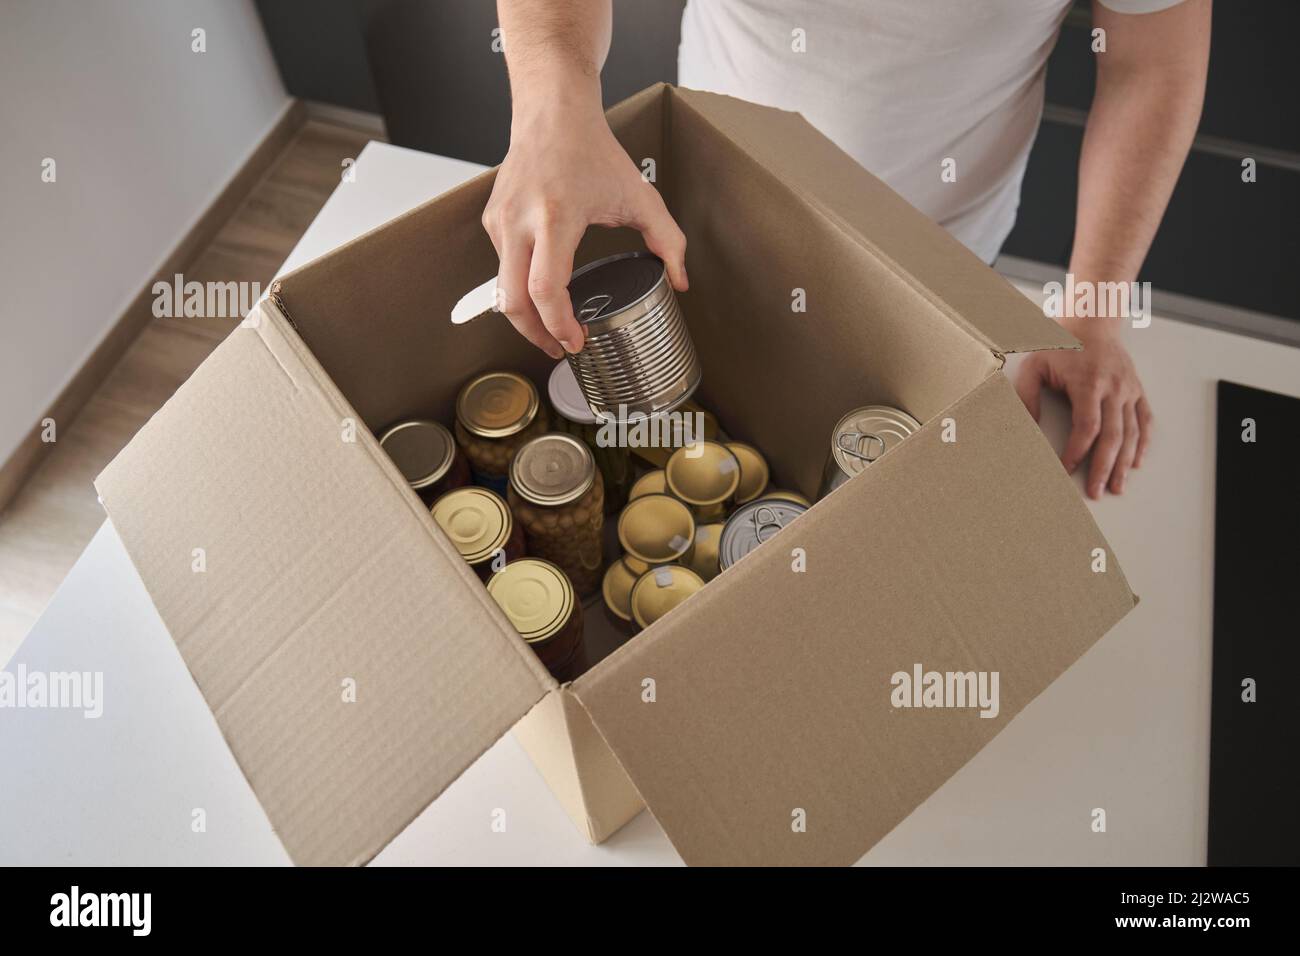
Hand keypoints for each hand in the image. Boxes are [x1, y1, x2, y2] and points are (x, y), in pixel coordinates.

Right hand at [482, 97, 686, 358]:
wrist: (553, 112)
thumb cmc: (592, 150)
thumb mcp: (640, 195)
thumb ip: (668, 240)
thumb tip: (680, 281)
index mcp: (556, 217)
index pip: (545, 289)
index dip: (558, 325)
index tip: (576, 341)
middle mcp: (520, 221)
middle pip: (512, 302)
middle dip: (534, 336)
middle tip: (559, 349)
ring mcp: (500, 221)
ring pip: (502, 289)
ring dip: (526, 316)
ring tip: (552, 329)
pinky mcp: (492, 220)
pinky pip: (501, 267)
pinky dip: (519, 288)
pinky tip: (540, 293)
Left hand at [1014, 325, 1151, 498]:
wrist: (1092, 321)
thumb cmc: (1060, 343)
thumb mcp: (1034, 364)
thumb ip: (1027, 395)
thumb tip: (1025, 427)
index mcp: (1089, 382)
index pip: (1087, 426)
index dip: (1077, 451)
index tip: (1065, 469)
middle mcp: (1114, 388)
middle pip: (1113, 435)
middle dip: (1105, 467)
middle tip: (1097, 491)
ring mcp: (1129, 389)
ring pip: (1132, 432)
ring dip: (1125, 462)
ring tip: (1117, 486)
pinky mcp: (1137, 390)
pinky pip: (1145, 420)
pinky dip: (1143, 443)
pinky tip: (1136, 462)